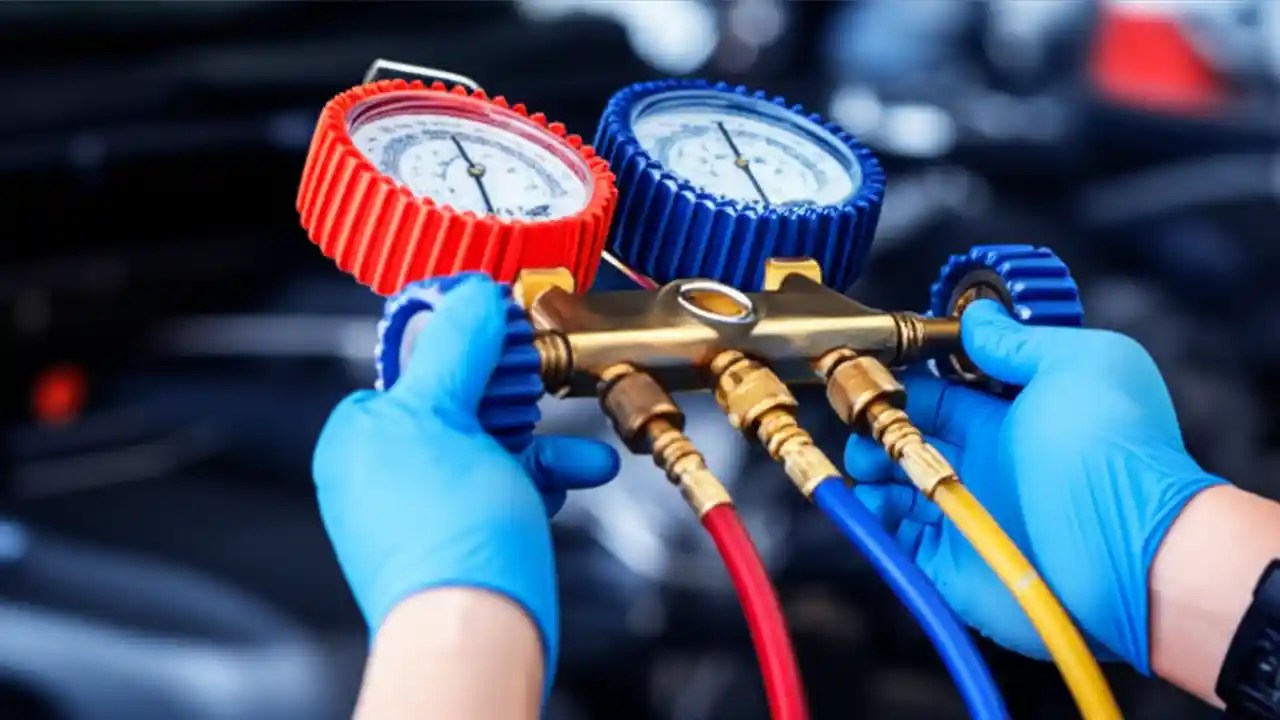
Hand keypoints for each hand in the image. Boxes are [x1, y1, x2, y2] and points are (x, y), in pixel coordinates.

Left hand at [313, 276, 618, 683]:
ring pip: (492, 448)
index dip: (466, 343)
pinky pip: (506, 487)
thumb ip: (458, 344)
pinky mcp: (461, 537)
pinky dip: (543, 477)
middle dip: (517, 399)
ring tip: (580, 450)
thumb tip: (470, 294)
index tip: (508, 332)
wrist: (473, 633)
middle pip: (461, 403)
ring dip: (543, 443)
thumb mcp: (447, 412)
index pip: (414, 362)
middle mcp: (381, 470)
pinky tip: (577, 474)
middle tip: (544, 386)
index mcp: (359, 434)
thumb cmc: (447, 537)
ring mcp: (422, 507)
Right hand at [843, 299, 1222, 672]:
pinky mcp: (955, 566)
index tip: (873, 375)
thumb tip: (979, 318)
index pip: (943, 395)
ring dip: (870, 471)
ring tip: (863, 462)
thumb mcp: (1078, 364)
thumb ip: (1018, 341)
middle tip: (860, 420)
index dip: (905, 384)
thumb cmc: (1113, 454)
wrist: (1132, 552)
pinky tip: (868, 501)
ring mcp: (972, 515)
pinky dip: (874, 522)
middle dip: (877, 426)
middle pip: (912, 440)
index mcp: (1014, 418)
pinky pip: (900, 542)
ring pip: (898, 489)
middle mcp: (990, 466)